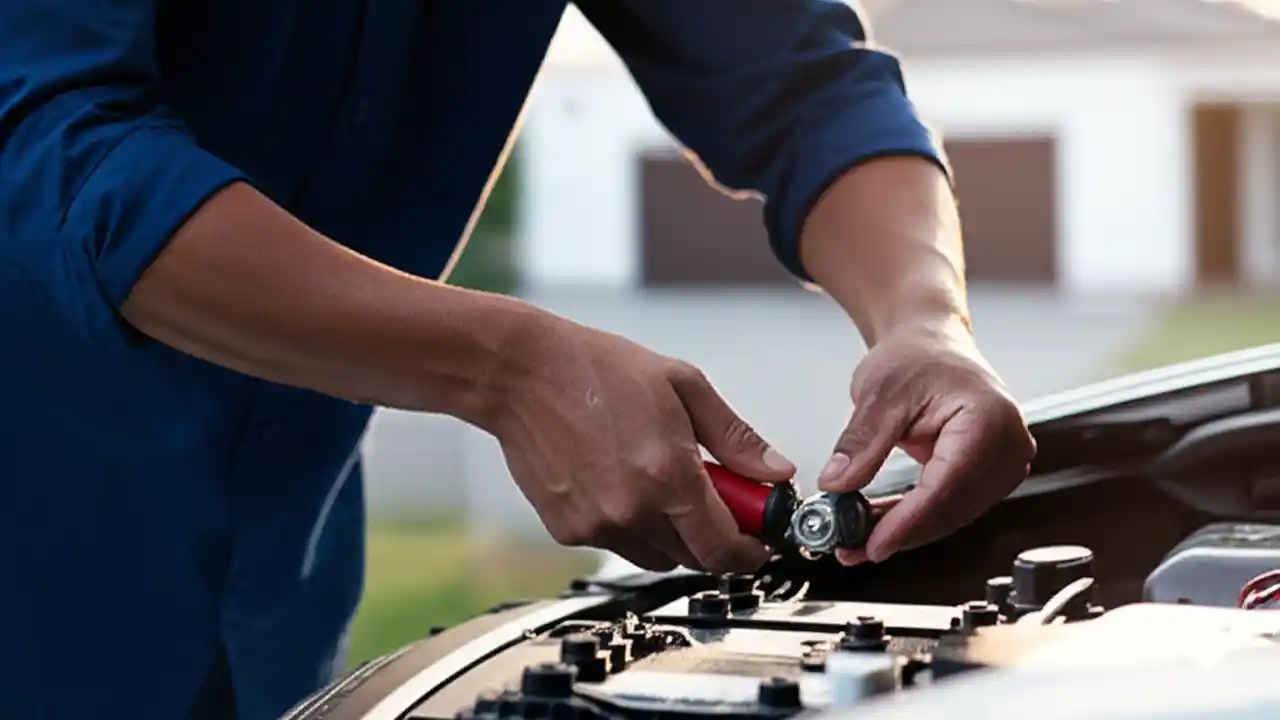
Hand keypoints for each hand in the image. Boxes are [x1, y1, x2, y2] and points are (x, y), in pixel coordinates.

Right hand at [483, 311, 796, 573]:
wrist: (521, 374)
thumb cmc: (596, 370)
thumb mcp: (683, 385)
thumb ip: (734, 437)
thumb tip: (774, 471)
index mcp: (668, 474)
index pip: (723, 548)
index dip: (748, 552)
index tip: (757, 542)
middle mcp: (633, 509)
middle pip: (694, 558)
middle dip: (713, 537)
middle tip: (713, 500)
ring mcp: (598, 525)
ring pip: (656, 556)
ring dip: (672, 534)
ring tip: (658, 481)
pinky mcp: (568, 531)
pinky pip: (617, 543)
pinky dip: (631, 525)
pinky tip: (618, 481)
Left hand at [818, 318, 1034, 564]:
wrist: (931, 343)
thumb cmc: (918, 354)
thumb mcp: (880, 393)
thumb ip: (861, 443)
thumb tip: (838, 484)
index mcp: (989, 420)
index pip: (948, 487)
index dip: (909, 523)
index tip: (875, 544)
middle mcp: (1007, 446)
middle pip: (952, 509)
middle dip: (901, 533)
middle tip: (852, 548)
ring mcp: (1000, 463)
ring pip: (950, 514)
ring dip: (904, 530)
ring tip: (855, 538)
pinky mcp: (984, 475)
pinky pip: (947, 505)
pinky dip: (911, 517)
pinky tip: (876, 526)